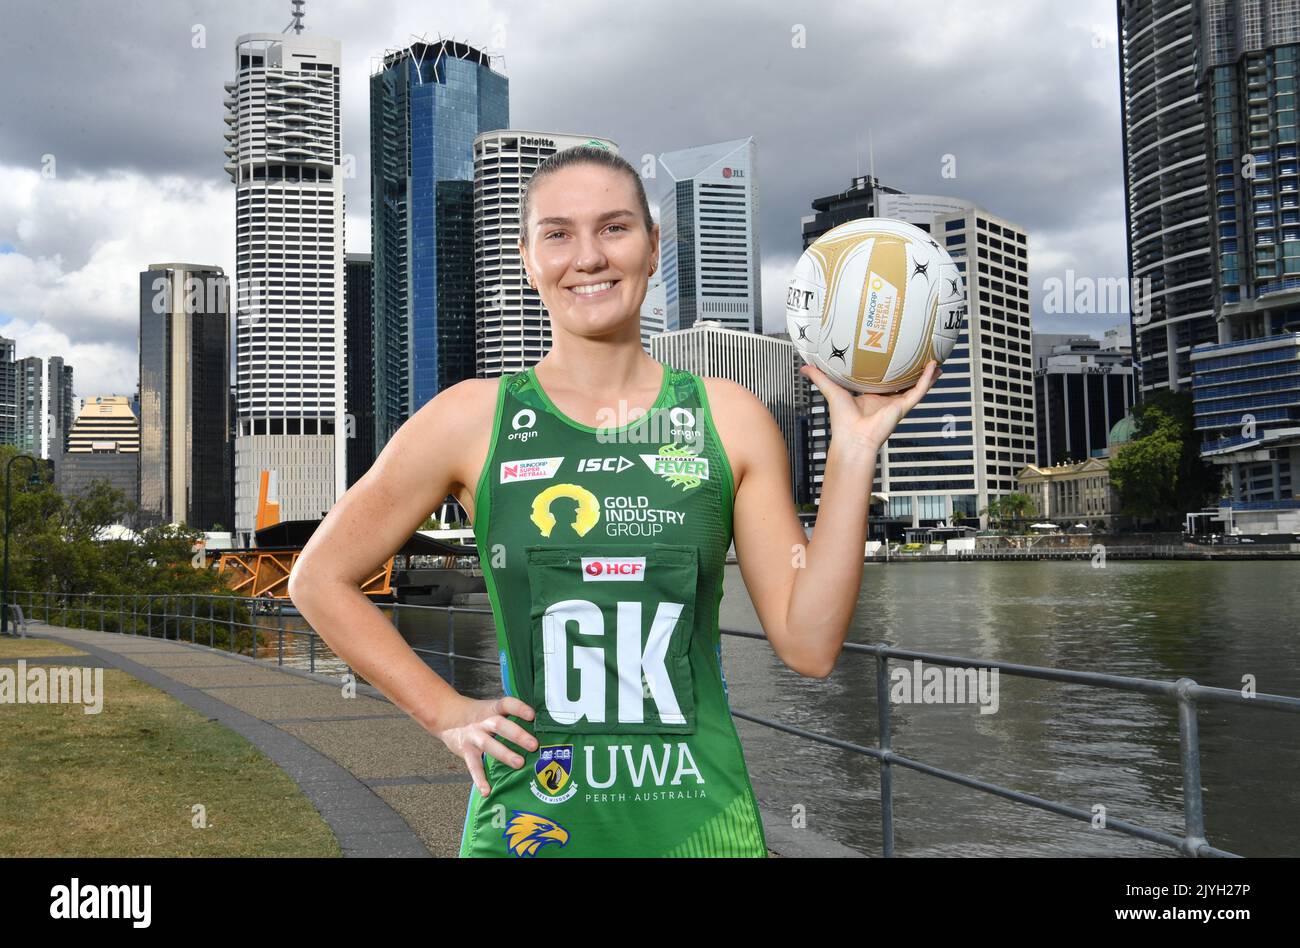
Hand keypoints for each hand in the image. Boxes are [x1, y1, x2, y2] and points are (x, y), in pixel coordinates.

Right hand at [431, 694, 537, 796]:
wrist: (447, 716)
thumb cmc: (479, 716)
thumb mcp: (492, 709)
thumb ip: (511, 717)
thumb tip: (541, 728)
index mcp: (492, 709)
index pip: (506, 704)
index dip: (519, 708)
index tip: (532, 715)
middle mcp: (483, 721)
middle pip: (499, 725)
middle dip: (517, 735)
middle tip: (533, 745)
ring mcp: (473, 736)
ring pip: (488, 744)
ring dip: (504, 754)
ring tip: (519, 763)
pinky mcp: (466, 752)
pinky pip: (473, 766)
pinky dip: (479, 779)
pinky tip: (487, 790)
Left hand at [800, 359, 941, 454]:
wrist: (852, 438)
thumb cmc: (842, 420)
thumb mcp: (832, 391)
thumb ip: (820, 378)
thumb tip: (804, 366)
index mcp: (873, 397)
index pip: (885, 380)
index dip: (891, 368)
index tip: (895, 353)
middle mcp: (887, 400)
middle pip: (904, 382)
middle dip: (914, 370)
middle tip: (922, 354)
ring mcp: (897, 404)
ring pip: (917, 386)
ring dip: (927, 374)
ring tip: (937, 359)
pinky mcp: (903, 407)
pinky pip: (919, 391)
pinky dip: (927, 379)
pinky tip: (934, 366)